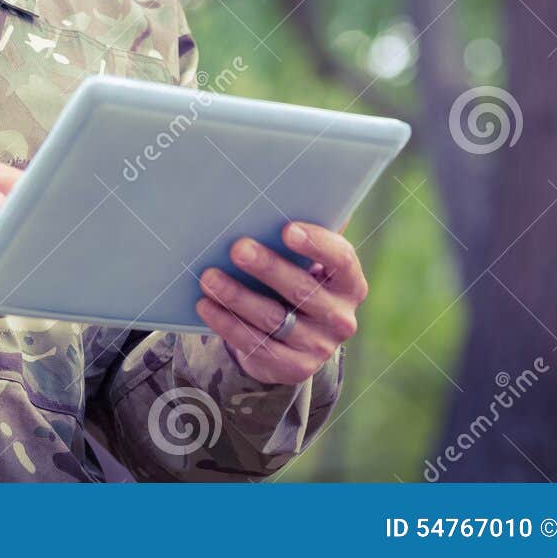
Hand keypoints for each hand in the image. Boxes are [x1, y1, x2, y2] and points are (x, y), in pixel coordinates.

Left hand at [194, 221, 366, 385]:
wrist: (296, 340)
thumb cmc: (297, 281)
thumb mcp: (307, 263)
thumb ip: (304, 235)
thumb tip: (289, 189)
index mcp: (350, 282)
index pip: (341, 260)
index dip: (316, 244)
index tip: (287, 229)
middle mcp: (340, 317)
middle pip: (301, 289)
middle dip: (267, 267)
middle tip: (237, 247)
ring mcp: (318, 346)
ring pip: (273, 318)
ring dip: (237, 296)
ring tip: (208, 276)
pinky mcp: (293, 367)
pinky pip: (255, 344)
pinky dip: (227, 323)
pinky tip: (206, 305)